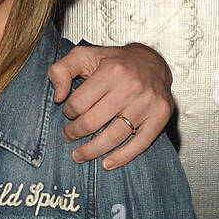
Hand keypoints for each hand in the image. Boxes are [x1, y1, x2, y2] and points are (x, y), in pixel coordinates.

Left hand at [47, 42, 173, 167]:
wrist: (152, 62)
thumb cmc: (114, 62)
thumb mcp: (83, 55)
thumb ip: (60, 70)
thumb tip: (58, 97)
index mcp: (111, 71)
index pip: (78, 104)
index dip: (68, 112)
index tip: (69, 113)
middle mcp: (131, 87)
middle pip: (92, 122)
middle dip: (74, 133)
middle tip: (68, 136)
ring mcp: (147, 103)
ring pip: (113, 137)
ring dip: (92, 150)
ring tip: (79, 155)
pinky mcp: (160, 116)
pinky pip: (140, 143)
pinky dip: (122, 157)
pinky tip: (107, 164)